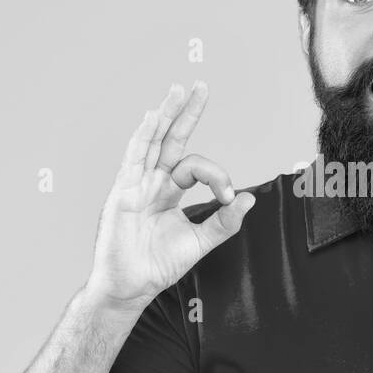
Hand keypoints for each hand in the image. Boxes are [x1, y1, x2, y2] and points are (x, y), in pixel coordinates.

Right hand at [85, 81, 253, 311]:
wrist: (130, 287)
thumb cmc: (158, 266)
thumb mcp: (199, 243)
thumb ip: (223, 222)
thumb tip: (249, 199)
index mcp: (169, 192)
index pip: (196, 167)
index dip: (217, 176)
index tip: (229, 197)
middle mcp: (152, 182)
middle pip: (171, 139)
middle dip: (186, 113)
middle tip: (201, 85)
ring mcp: (135, 184)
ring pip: (152, 141)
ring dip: (166, 114)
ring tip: (179, 90)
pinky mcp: (122, 192)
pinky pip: (133, 158)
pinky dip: (143, 137)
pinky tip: (154, 116)